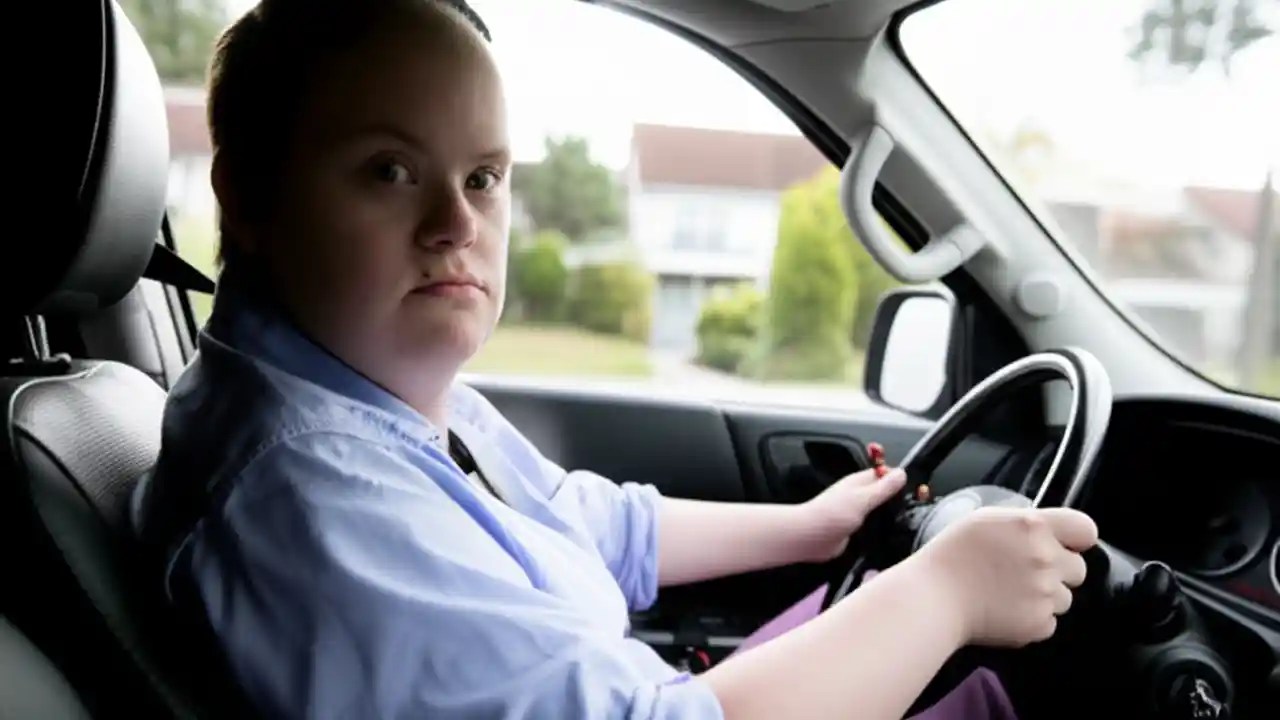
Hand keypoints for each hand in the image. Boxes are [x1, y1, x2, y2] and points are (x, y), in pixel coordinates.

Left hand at [799, 466, 907, 561]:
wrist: (810, 538)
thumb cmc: (832, 514)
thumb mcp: (862, 498)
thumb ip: (883, 488)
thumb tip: (901, 472)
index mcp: (860, 482)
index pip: (885, 474)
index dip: (899, 479)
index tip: (918, 489)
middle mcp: (859, 495)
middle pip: (885, 493)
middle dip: (899, 498)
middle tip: (917, 507)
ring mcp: (858, 512)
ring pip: (881, 510)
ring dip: (892, 515)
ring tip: (912, 521)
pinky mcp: (857, 530)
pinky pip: (875, 526)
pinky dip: (884, 529)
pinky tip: (896, 535)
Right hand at [914, 506, 1097, 646]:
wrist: (933, 598)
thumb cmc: (951, 556)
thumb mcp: (985, 519)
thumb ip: (1024, 522)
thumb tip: (1048, 531)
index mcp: (1033, 526)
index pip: (1085, 529)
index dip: (1076, 539)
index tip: (1065, 545)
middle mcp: (1045, 558)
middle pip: (1078, 568)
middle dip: (1058, 571)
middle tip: (1025, 572)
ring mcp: (1044, 593)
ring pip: (1064, 598)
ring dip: (1045, 597)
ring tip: (1009, 593)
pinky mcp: (1038, 623)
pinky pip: (1049, 622)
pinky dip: (1032, 619)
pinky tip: (1006, 610)